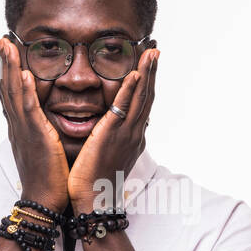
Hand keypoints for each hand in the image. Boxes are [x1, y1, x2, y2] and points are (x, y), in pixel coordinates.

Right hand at [0, 37, 68, 211]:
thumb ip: (42, 133)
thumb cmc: (48, 179)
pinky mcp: (36, 137)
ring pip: (13, 93)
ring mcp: (25, 130)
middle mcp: (19, 126)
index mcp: (22, 128)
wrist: (44, 200)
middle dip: (5, 63)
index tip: (7, 53)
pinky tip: (23, 74)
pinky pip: (29, 110)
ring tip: (7, 46)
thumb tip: (45, 125)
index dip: (8, 73)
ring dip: (10, 68)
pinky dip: (24, 91)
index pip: (12, 95)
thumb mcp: (44, 150)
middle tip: (3, 40)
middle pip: (7, 88)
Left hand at [68, 46, 158, 210]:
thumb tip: (109, 131)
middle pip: (148, 96)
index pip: (143, 104)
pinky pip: (124, 108)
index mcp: (133, 137)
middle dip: (152, 71)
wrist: (94, 202)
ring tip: (152, 51)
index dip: (148, 82)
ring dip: (147, 73)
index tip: (150, 63)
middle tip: (156, 48)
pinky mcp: (112, 136)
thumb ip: (111, 140)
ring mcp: (126, 134)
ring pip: (141, 98)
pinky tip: (135, 74)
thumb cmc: (96, 184)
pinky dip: (132, 90)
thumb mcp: (108, 157)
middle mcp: (134, 133)